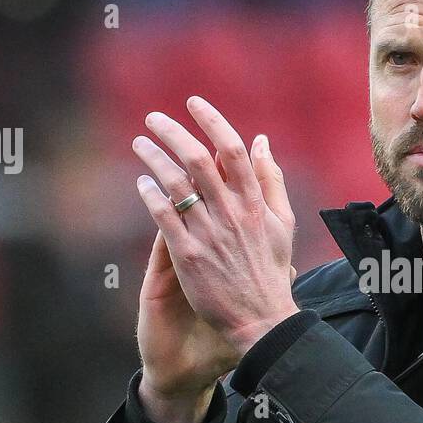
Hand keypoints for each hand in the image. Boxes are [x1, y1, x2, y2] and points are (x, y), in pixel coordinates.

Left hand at [133, 96, 298, 360]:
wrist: (261, 320)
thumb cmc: (271, 271)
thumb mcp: (282, 223)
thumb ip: (271, 180)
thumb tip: (261, 140)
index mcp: (256, 204)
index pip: (232, 150)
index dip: (211, 120)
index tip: (193, 102)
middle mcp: (232, 214)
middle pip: (198, 159)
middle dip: (172, 133)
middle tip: (153, 118)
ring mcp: (209, 234)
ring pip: (176, 184)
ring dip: (154, 158)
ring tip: (140, 144)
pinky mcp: (189, 255)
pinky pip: (163, 215)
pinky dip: (150, 193)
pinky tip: (141, 183)